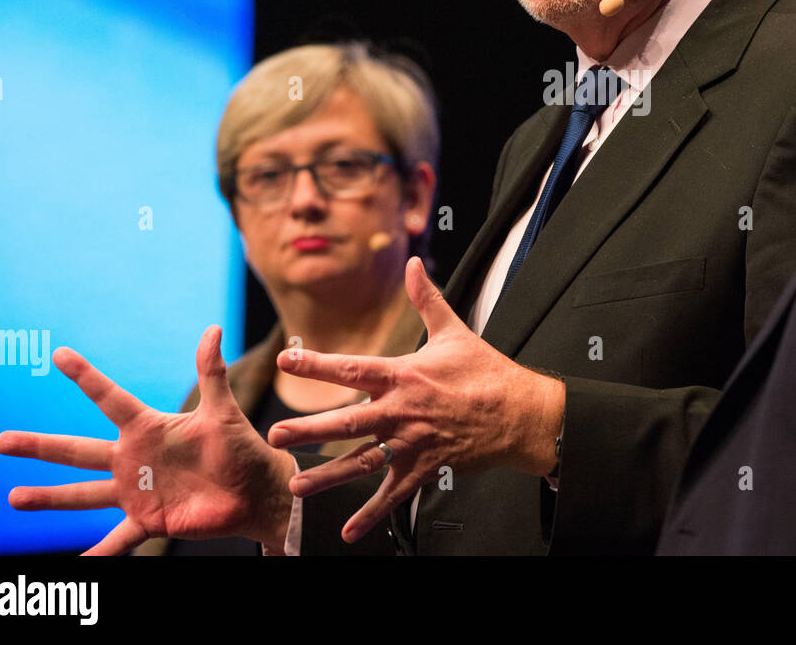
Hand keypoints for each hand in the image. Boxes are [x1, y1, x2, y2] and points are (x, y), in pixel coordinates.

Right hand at [0, 326, 297, 555]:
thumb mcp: (223, 410)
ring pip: (82, 494)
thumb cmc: (240, 447)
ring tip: (14, 497)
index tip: (59, 354)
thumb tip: (213, 328)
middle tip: (1, 441)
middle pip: (77, 449)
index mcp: (148, 428)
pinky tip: (77, 562)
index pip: (110, 398)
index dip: (85, 376)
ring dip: (49, 498)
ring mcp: (136, 490)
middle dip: (40, 446)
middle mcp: (134, 458)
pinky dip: (98, 554)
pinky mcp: (148, 518)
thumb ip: (211, 372)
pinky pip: (117, 539)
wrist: (254, 491)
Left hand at [268, 257, 564, 541]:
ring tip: (296, 486)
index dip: (317, 362)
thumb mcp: (454, 330)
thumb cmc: (485, 371)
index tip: (287, 358)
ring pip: (362, 461)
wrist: (519, 413)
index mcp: (404, 374)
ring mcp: (412, 442)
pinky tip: (348, 532)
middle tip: (276, 435)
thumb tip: (412, 263)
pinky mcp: (424, 467)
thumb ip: (426, 299)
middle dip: (309, 429)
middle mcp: (402, 410)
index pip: (352, 367)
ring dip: (327, 477)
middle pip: (347, 422)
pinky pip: (393, 495)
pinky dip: (371, 516)